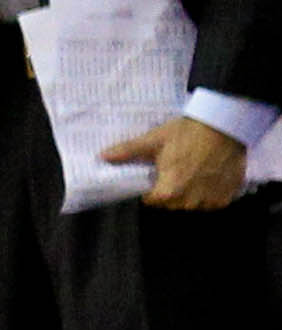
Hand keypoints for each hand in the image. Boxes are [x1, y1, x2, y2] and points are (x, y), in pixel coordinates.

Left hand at [100, 115, 247, 209]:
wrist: (224, 126)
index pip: (153, 201)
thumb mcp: (154, 140)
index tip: (155, 177)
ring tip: (191, 171)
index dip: (151, 190)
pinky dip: (208, 192)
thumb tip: (103, 157)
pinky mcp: (227, 196)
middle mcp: (190, 200)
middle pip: (172, 204)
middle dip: (169, 191)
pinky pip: (211, 201)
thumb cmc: (187, 132)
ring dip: (189, 193)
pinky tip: (206, 175)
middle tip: (173, 171)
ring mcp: (211, 199)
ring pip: (192, 204)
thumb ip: (128, 151)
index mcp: (170, 190)